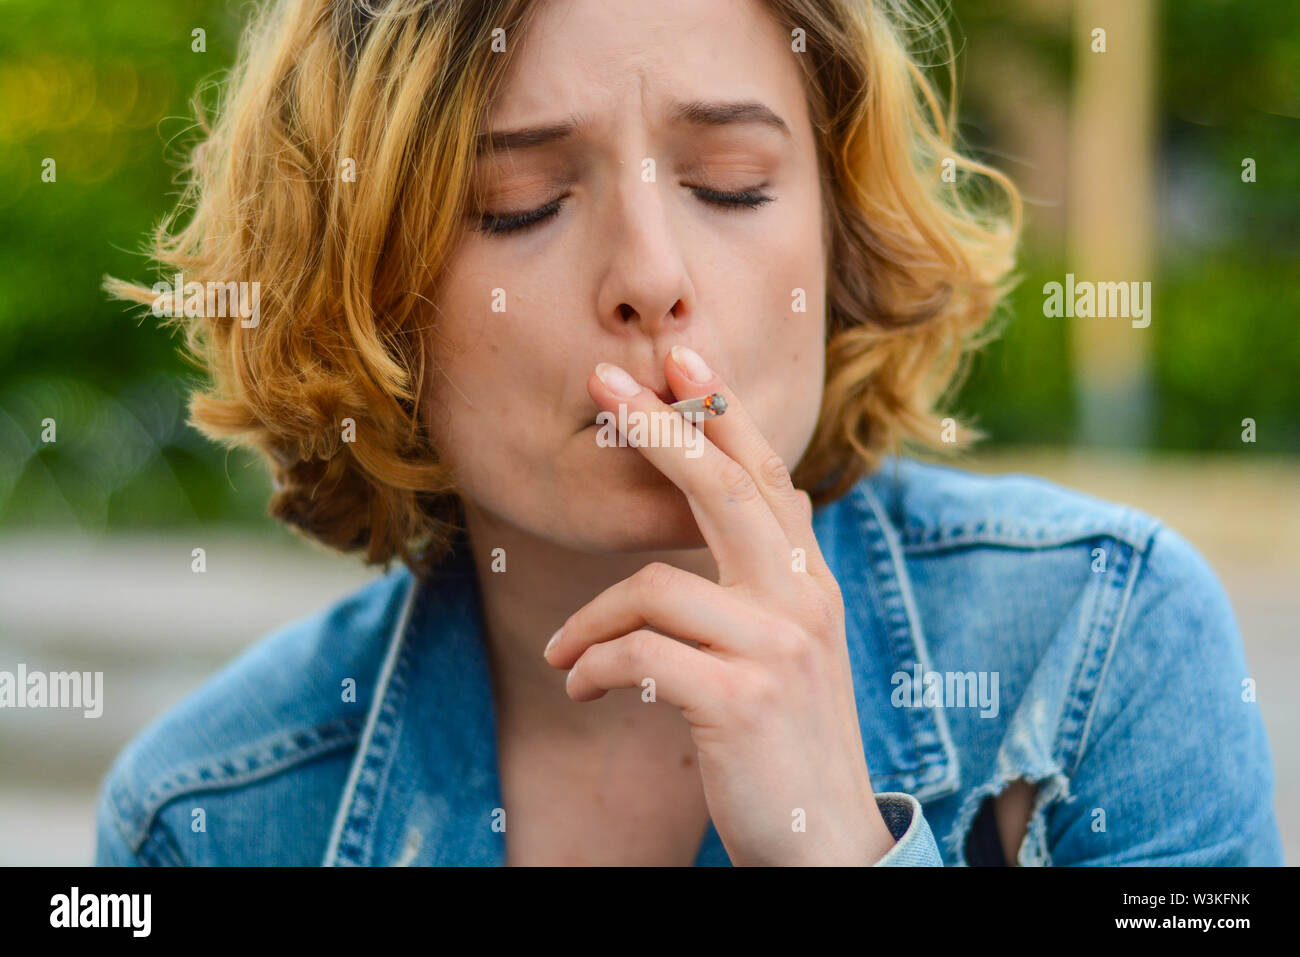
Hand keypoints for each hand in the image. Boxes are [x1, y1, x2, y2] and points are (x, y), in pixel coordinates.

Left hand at [543, 345, 896, 865]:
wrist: (827, 843)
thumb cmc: (789, 740)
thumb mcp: (795, 644)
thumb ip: (778, 573)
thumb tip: (770, 500)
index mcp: (810, 583)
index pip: (766, 477)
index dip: (722, 412)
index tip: (678, 358)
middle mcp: (803, 602)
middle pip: (725, 489)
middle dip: (659, 427)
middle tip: (601, 383)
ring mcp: (776, 647)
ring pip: (654, 587)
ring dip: (588, 623)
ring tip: (563, 655)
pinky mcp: (740, 697)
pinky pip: (636, 654)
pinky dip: (592, 665)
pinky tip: (580, 686)